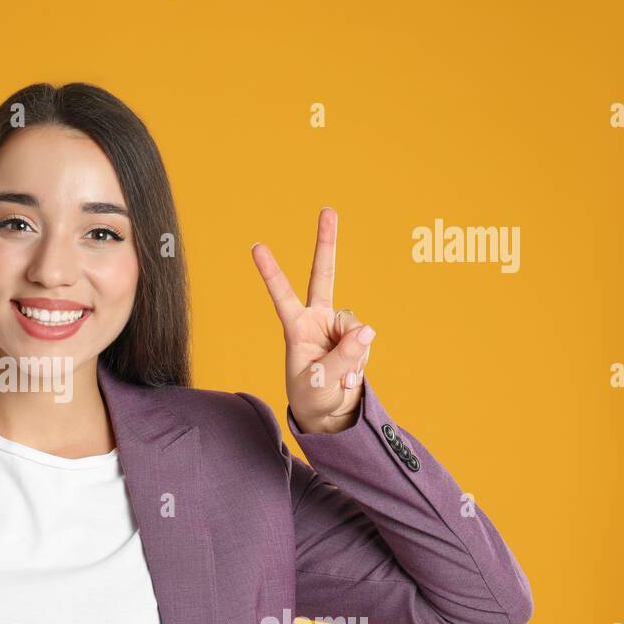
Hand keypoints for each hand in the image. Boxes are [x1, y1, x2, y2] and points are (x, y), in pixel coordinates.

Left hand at [250, 207, 374, 433]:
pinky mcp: (355, 336)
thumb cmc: (313, 398)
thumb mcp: (321, 383)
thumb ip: (344, 357)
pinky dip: (362, 361)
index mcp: (295, 327)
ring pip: (356, 324)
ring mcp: (337, 326)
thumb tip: (367, 330)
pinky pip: (367, 341)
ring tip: (339, 378)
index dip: (271, 273)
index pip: (282, 295)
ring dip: (354, 354)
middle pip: (323, 275)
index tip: (256, 247)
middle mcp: (316, 319)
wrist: (329, 413)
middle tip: (328, 210)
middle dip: (326, 243)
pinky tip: (349, 376)